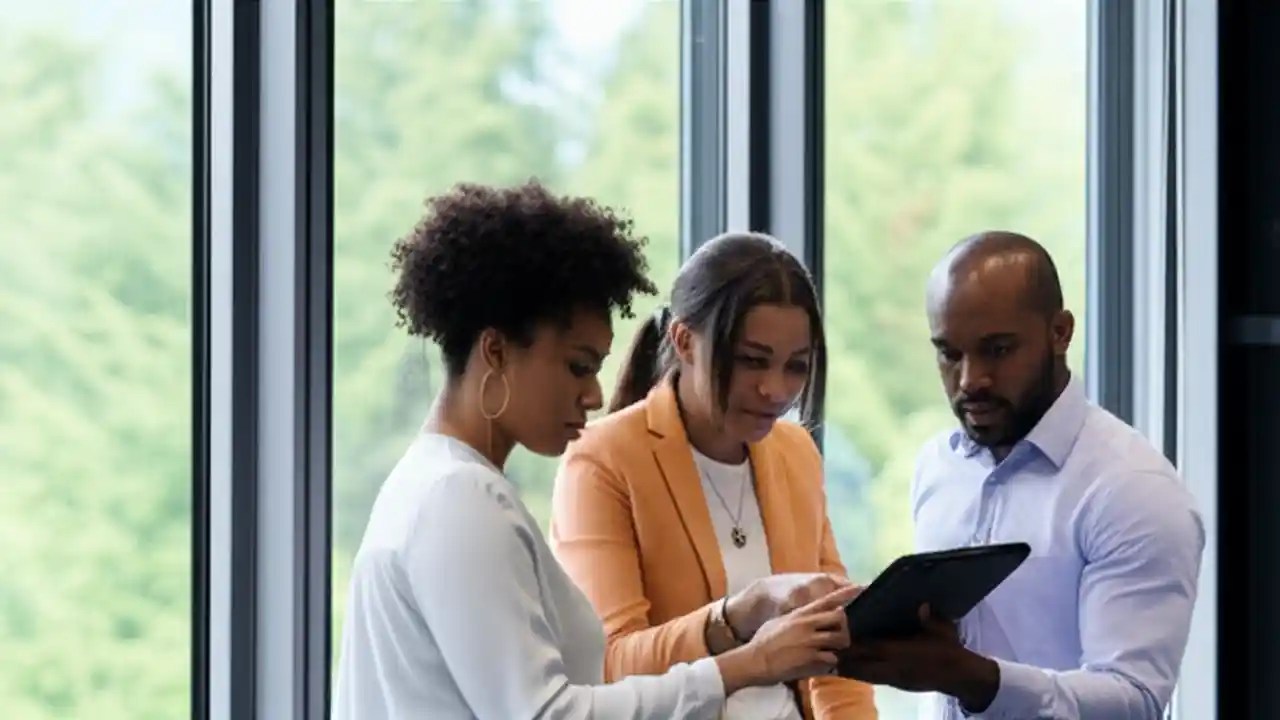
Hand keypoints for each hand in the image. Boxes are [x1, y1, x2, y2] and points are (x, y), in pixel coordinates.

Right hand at [716, 584, 859, 693]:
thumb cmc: (763, 641)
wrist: (755, 660)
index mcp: (801, 614)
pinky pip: (832, 659)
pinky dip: (831, 663)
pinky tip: (824, 665)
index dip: (845, 594)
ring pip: (839, 639)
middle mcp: (808, 625)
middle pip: (840, 619)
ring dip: (840, 646)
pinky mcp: (811, 658)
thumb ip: (795, 618)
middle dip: (846, 626)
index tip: (860, 589)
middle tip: (844, 633)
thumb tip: (804, 617)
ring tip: (834, 650)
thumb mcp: (779, 622)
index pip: (828, 600)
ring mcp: (810, 642)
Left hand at [839, 604, 998, 711]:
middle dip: (844, 657)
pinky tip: (849, 669)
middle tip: (826, 648)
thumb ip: (930, 618)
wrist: (961, 677)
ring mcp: (895, 678)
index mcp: (904, 652)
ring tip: (830, 660)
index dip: (855, 643)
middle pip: (862, 665)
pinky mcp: (897, 684)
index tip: (839, 633)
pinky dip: (860, 674)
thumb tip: (922, 604)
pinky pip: (873, 680)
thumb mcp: (943, 629)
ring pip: (865, 675)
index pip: (874, 648)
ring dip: (849, 668)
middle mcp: (896, 667)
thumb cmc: (950, 649)